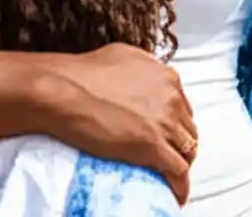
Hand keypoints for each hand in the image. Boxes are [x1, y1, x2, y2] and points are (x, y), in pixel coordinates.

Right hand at [33, 44, 196, 203]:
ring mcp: (164, 123)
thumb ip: (144, 69)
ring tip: (169, 174)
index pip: (182, 107)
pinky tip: (176, 194)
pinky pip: (178, 171)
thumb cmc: (83, 73)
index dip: (175, 122)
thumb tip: (143, 79)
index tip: (167, 133)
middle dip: (179, 142)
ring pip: (187, 150)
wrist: (64, 90)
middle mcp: (171, 98)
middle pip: (187, 129)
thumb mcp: (124, 57)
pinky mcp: (153, 146)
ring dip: (180, 163)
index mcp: (166, 78)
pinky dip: (179, 185)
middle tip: (168, 154)